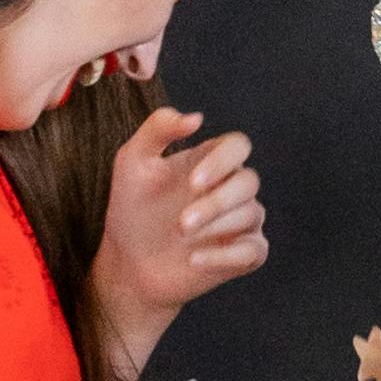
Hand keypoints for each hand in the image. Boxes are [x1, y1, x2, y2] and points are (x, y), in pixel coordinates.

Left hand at [95, 104, 267, 351]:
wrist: (126, 264)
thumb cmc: (131, 209)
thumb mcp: (132, 162)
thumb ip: (158, 128)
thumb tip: (196, 117)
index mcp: (210, 162)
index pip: (238, 146)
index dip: (223, 161)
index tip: (193, 183)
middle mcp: (230, 188)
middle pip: (248, 182)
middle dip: (217, 202)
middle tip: (182, 223)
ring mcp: (240, 222)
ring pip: (251, 214)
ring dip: (216, 226)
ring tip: (182, 238)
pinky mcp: (243, 255)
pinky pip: (253, 250)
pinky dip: (226, 255)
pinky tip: (194, 259)